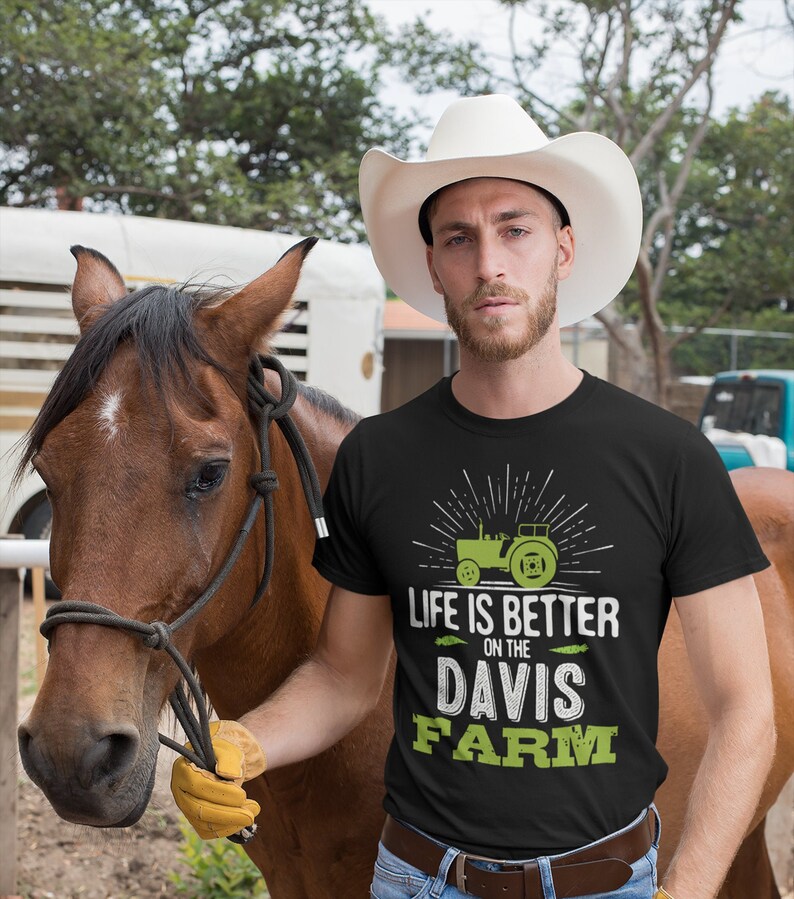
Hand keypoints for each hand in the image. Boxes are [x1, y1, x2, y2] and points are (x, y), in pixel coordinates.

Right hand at [171, 720, 266, 838]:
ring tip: (252, 813)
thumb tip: (230, 776)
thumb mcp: (227, 750)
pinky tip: (242, 821)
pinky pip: (207, 831)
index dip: (221, 793)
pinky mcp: (193, 819)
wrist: (221, 763)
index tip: (242, 795)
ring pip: (204, 824)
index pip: (198, 785)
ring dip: (230, 823)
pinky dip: (225, 829)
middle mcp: (179, 791)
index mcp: (183, 769)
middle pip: (199, 809)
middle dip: (227, 814)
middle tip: (251, 815)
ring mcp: (185, 807)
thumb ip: (228, 760)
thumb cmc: (223, 754)